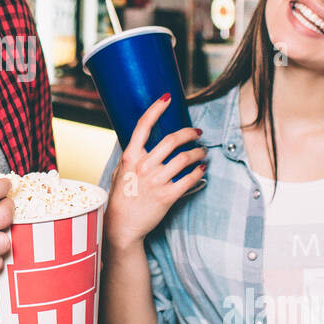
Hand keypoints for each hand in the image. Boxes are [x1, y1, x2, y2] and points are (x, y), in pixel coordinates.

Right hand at [104, 93, 206, 251]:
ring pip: (185, 158)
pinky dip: (199, 172)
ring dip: (198, 153)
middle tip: (197, 133)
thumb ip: (131, 156)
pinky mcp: (167, 196)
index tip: (167, 98)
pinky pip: (189, 179)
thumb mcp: (120, 172)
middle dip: (189, 133)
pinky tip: (202, 169)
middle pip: (172, 140)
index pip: (143, 125)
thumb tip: (142, 140)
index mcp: (130, 157)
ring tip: (203, 152)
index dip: (156, 109)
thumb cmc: (120, 197)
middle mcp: (143, 166)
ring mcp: (156, 181)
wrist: (122, 225)